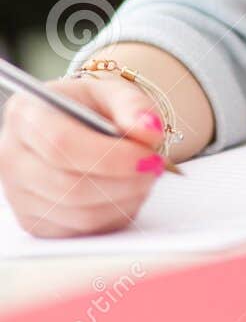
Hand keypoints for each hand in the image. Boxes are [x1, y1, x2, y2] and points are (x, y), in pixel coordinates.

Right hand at [0, 74, 168, 238]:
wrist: (76, 123)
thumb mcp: (112, 90)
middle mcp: (12, 157)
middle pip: (69, 186)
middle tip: (155, 168)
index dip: (110, 156)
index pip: (62, 144)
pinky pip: (80, 231)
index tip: (149, 157)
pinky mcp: (35, 223)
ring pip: (78, 214)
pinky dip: (113, 216)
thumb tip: (150, 132)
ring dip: (123, 200)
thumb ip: (133, 105)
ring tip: (145, 178)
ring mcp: (19, 196)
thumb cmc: (91, 106)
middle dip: (123, 182)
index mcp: (25, 114)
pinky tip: (126, 193)